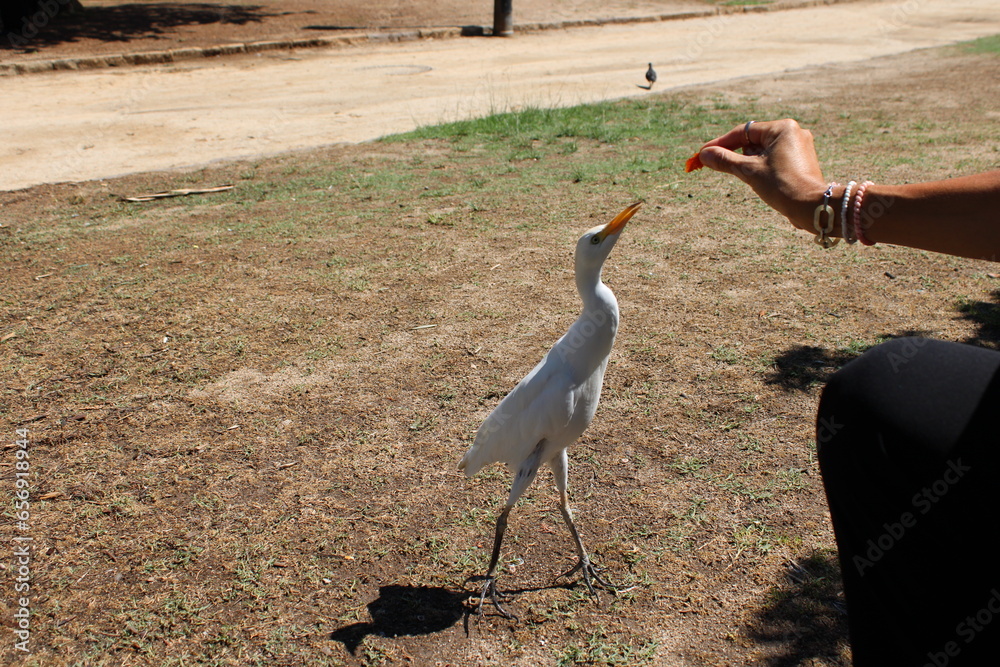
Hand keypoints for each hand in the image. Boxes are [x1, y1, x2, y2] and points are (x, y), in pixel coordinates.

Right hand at [697, 119, 828, 231]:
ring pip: (762, 151)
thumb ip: (725, 160)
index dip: (720, 144)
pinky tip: (756, 179)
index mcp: (782, 128)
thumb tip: (704, 155)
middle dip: (734, 154)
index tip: (702, 154)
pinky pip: (773, 159)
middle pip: (752, 140)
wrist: (811, 207)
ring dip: (747, 162)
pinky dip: (760, 166)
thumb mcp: (749, 171)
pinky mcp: (800, 161)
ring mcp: (799, 147)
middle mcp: (793, 132)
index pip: (742, 132)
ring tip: (742, 176)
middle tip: (715, 165)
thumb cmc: (782, 186)